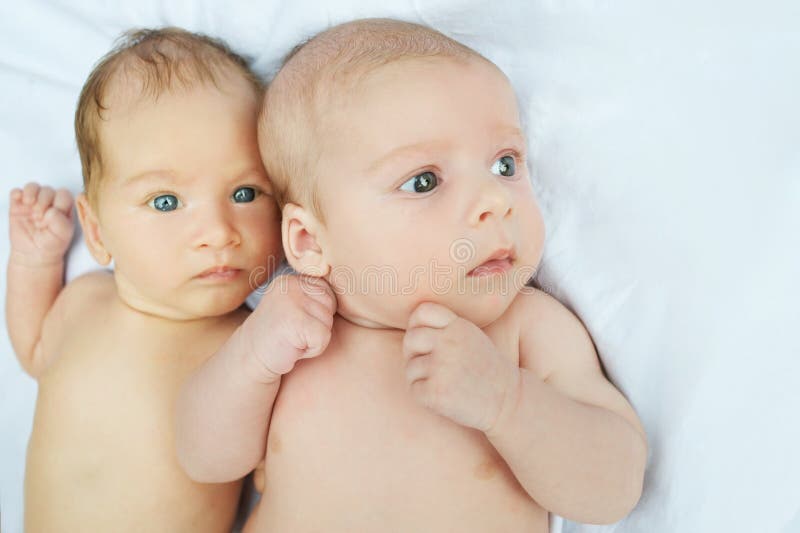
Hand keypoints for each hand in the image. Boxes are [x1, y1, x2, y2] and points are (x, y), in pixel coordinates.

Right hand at [8, 183, 73, 265]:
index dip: (58, 202)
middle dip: (43, 201)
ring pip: (33, 186)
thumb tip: (52, 211)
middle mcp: (49, 202)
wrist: (34, 254)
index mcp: (64, 207)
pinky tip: (20, 202)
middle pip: (47, 190)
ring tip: (29, 205)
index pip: (64, 194)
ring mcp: (33, 203)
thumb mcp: (62, 236)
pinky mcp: (18, 205)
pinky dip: (17, 193)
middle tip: (39, 217)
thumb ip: (61, 223)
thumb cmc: (52, 244)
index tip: (51, 215)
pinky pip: (16, 192)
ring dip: (30, 193)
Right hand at [242, 275, 335, 382]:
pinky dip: (313, 349)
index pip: (328, 292)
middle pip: (331, 306)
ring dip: (315, 338)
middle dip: (319, 326)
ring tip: (293, 340)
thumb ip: (315, 296)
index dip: (318, 315)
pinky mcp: (293, 321)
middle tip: (294, 333)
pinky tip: (293, 349)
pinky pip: (323, 337)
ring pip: (328, 322)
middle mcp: (289, 285)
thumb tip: (354, 287)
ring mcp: (289, 302)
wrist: (250, 361)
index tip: (296, 323)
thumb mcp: (295, 308)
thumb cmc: (280, 338)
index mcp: (291, 279)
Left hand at [402, 302, 519, 432]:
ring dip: (420, 377)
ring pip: (410, 367)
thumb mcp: (470, 336)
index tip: (430, 340)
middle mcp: (449, 343)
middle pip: (411, 338)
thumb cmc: (484, 369)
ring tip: (444, 383)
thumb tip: (410, 327)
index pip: (422, 311)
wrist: (509, 401)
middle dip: (415, 353)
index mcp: (458, 326)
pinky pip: (414, 389)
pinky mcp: (436, 392)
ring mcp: (441, 368)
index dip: (419, 324)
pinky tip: (443, 396)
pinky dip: (424, 395)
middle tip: (432, 366)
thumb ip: (444, 327)